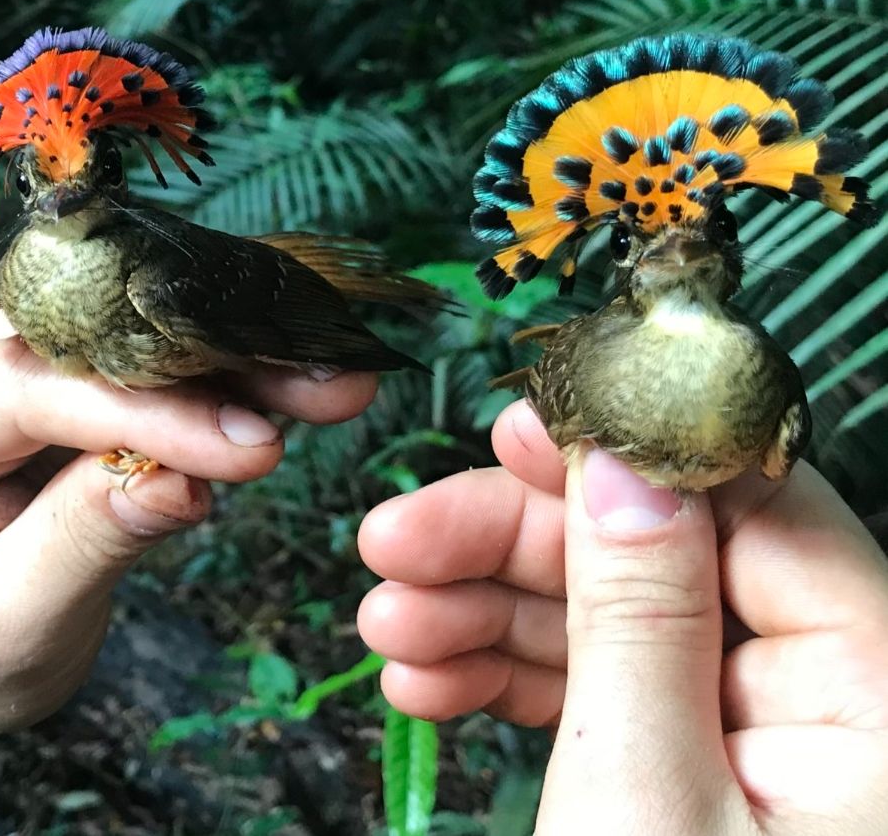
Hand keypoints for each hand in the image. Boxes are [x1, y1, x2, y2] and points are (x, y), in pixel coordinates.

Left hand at [0, 303, 375, 771]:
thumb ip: (89, 543)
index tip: (260, 445)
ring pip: (127, 335)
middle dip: (222, 363)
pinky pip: (129, 356)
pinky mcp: (33, 365)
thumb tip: (194, 479)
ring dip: (231, 364)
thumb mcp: (5, 628)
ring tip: (325, 383)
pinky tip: (278, 385)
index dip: (162, 413)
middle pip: (98, 338)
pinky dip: (207, 377)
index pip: (39, 388)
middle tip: (333, 380)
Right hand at [358, 399, 887, 833]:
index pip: (761, 512)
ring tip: (389, 623)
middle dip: (518, 546)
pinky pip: (600, 692)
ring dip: (489, 612)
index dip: (633, 455)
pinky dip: (510, 677)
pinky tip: (430, 674)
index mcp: (880, 699)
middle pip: (664, 561)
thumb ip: (641, 617)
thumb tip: (621, 462)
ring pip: (615, 625)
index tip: (522, 429)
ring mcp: (755, 748)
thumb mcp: (646, 801)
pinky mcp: (690, 778)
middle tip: (399, 534)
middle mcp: (834, 711)